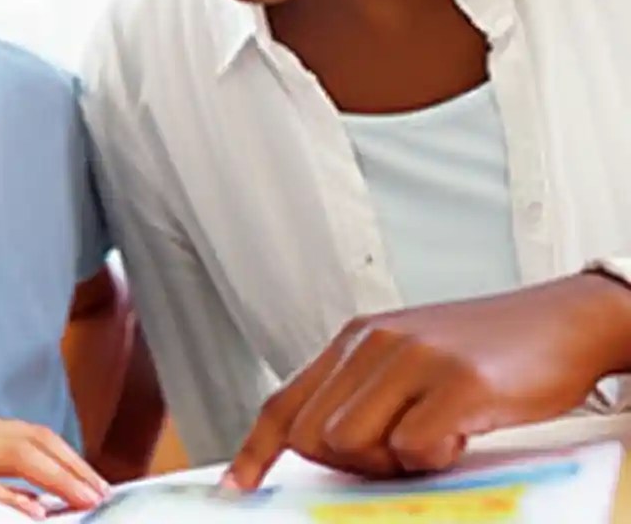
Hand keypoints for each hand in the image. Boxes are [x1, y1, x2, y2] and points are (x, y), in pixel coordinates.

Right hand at [0, 410, 109, 521]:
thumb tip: (20, 496)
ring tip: (86, 501)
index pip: (32, 434)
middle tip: (101, 491)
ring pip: (22, 456)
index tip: (88, 478)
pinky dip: (17, 497)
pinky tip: (37, 513)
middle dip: (74, 465)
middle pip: (37, 440)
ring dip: (60, 478)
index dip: (66, 455)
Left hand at [226, 273, 630, 489]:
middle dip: (349, 465)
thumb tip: (321, 447)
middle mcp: (374, 343)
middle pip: (312, 437)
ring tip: (436, 437)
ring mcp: (414, 359)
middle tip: (402, 452)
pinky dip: (436, 458)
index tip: (239, 487)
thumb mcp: (409, 359)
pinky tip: (463, 434)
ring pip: (350, 445)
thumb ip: (363, 394)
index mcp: (355, 339)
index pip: (283, 403)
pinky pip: (412, 449)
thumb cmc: (488, 350)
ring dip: (392, 463)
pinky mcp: (458, 382)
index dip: (256, 450)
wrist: (567, 319)